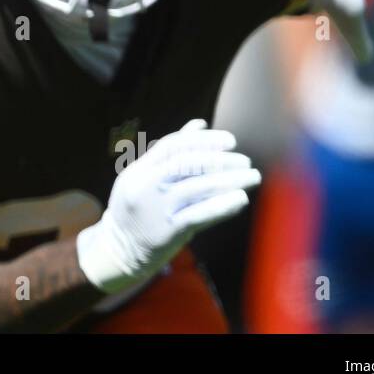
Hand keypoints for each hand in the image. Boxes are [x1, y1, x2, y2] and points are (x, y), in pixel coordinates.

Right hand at [76, 119, 260, 293]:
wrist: (120, 250)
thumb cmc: (139, 208)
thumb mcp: (145, 176)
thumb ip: (171, 152)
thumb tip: (200, 124)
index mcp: (139, 170)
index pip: (172, 145)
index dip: (203, 140)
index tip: (231, 141)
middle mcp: (145, 186)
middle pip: (186, 164)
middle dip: (220, 159)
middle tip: (246, 161)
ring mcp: (156, 209)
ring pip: (197, 188)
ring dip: (230, 180)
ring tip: (252, 177)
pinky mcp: (168, 232)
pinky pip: (200, 215)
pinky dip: (222, 205)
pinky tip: (241, 199)